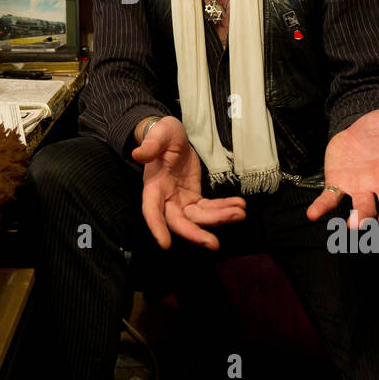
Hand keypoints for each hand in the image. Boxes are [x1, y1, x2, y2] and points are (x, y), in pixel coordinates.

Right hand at [132, 117, 245, 249]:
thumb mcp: (160, 134)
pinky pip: (210, 208)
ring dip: (219, 219)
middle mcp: (166, 199)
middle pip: (179, 222)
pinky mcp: (194, 198)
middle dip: (195, 234)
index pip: (151, 210)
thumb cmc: (163, 135)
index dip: (157, 227)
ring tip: (240, 213)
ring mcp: (181, 201)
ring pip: (199, 218)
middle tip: (214, 244)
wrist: (173, 138)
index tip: (165, 244)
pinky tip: (240, 205)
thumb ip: (151, 145)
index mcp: (153, 186)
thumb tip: (138, 154)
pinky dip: (225, 208)